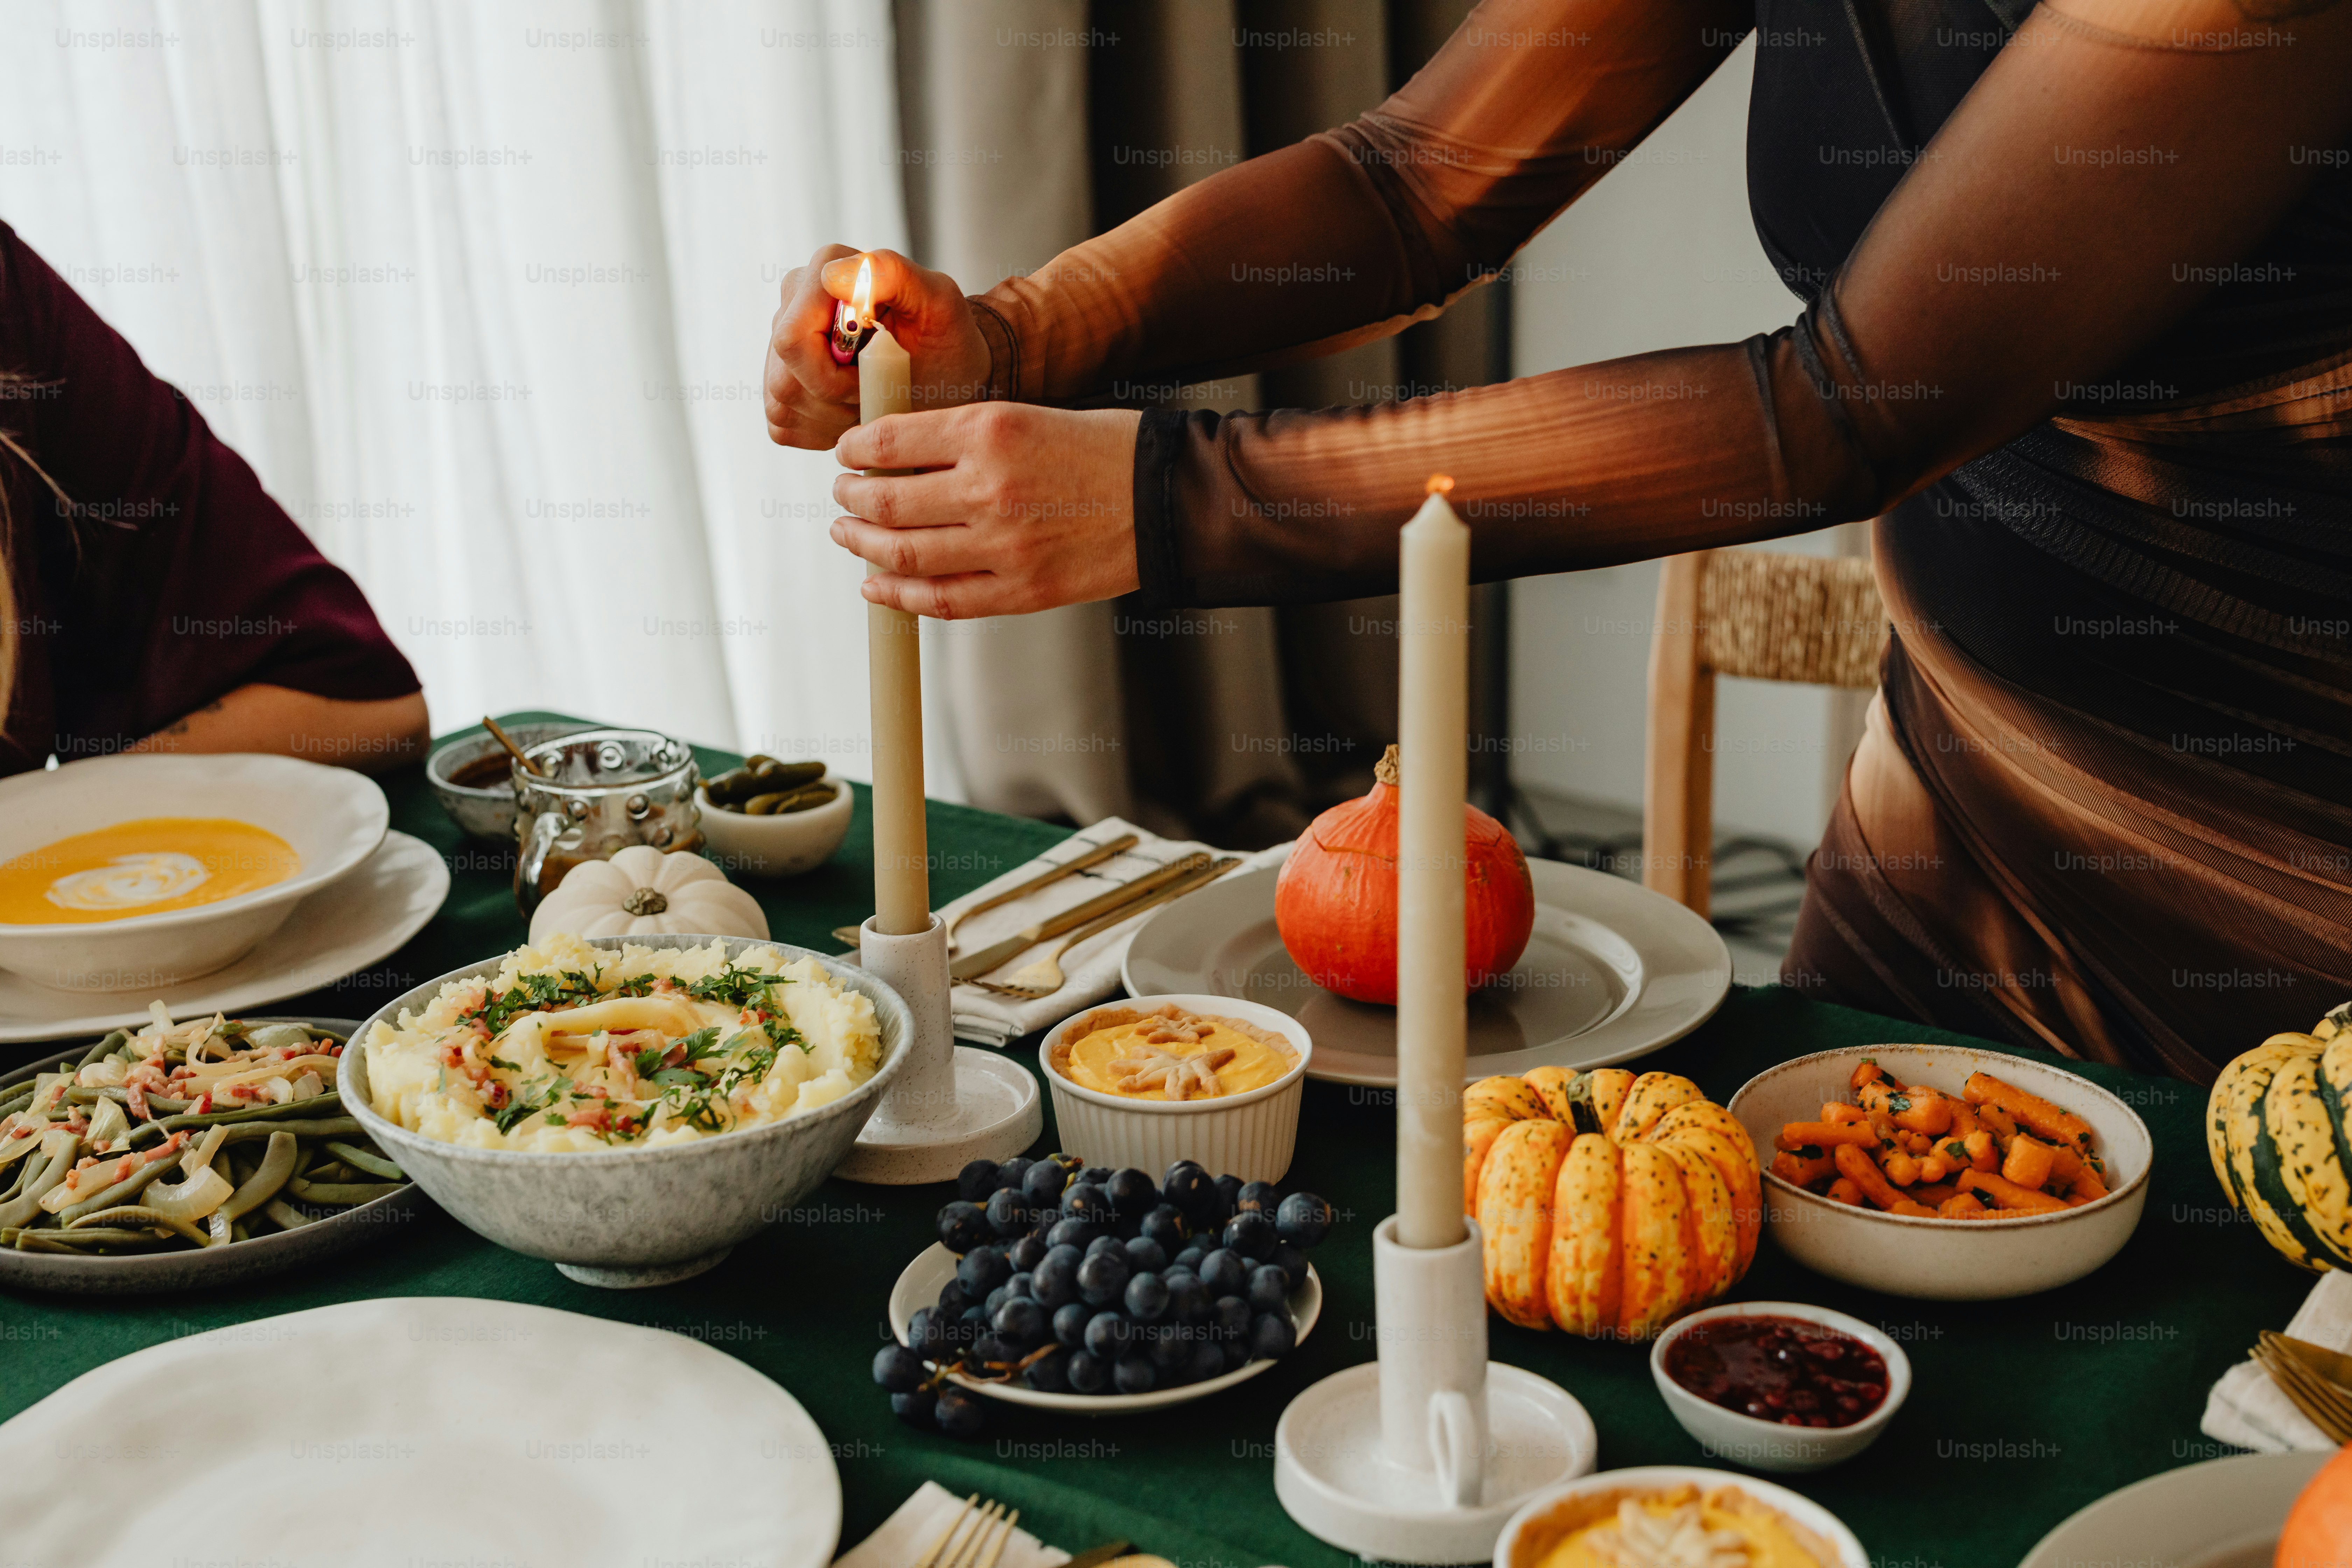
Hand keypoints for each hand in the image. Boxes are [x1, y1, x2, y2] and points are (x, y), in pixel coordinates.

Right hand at [763, 245, 993, 449]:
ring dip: (834, 417)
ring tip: (872, 397)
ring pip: (782, 402)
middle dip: (836, 399)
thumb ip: (890, 273)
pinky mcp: (777, 387)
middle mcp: (791, 302)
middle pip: (784, 378)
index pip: (791, 340)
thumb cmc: (946, 339)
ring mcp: (777, 344)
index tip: (876, 372)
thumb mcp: (937, 302)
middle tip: (879, 388)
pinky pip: (783, 423)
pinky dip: (825, 430)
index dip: (833, 375)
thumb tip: (831, 275)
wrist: (947, 371)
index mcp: (823, 271)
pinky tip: (855, 412)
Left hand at [832, 403, 1143, 617]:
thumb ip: (964, 437)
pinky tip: (875, 586)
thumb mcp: (1029, 415)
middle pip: (886, 501)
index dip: (854, 449)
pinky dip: (896, 596)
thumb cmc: (1104, 450)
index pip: (890, 441)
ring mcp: (1004, 547)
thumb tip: (898, 455)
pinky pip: (940, 600)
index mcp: (990, 431)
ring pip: (902, 554)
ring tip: (848, 533)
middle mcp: (990, 489)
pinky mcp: (1022, 591)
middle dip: (850, 497)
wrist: (1169, 498)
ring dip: (862, 544)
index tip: (846, 451)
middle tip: (841, 493)